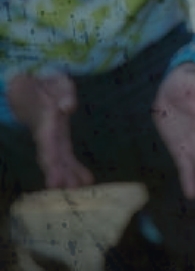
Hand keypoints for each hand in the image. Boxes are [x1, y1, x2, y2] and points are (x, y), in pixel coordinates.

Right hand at [6, 70, 88, 189]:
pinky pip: (65, 154)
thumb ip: (65, 93)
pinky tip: (85, 179)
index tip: (54, 178)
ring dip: (67, 173)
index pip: (48, 143)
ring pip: (59, 157)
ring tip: (78, 188)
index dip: (52, 160)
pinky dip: (73, 167)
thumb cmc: (45, 83)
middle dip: (60, 172)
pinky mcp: (59, 136)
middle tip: (69, 189)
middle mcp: (48, 131)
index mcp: (46, 119)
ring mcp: (53, 135)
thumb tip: (68, 108)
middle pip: (53, 154)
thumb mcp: (57, 81)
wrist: (33, 83)